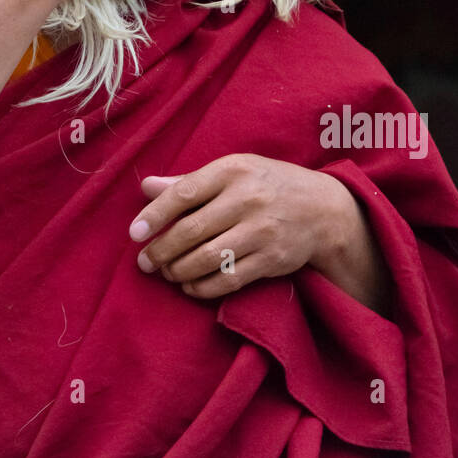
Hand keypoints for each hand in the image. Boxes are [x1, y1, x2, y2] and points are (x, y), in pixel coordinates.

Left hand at [128, 154, 352, 299]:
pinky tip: (190, 286)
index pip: (184, 193)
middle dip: (162, 250)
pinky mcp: (272, 259)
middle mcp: (247, 199)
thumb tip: (146, 187)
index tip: (134, 233)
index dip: (155, 215)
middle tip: (145, 262)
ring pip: (207, 258)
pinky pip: (228, 279)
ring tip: (167, 273)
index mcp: (232, 170)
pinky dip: (203, 287)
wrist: (322, 209)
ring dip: (179, 271)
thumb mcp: (232, 172)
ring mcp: (261, 230)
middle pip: (191, 230)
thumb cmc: (266, 185)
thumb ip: (189, 182)